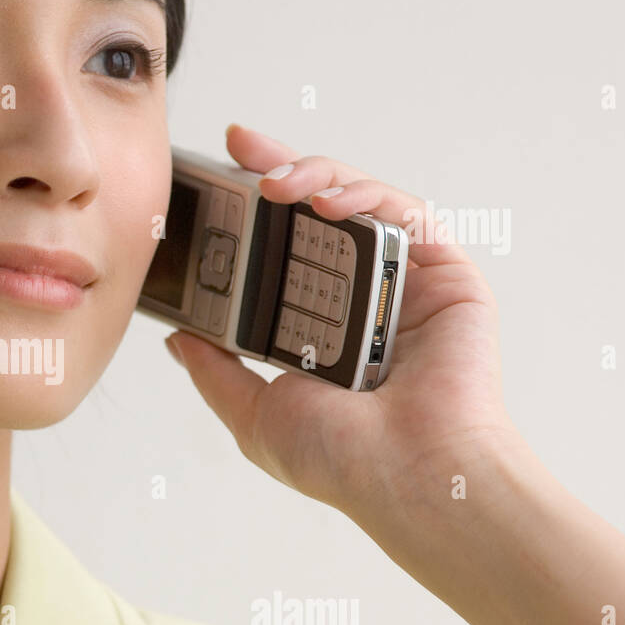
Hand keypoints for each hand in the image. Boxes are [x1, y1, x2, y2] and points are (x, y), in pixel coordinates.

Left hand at [165, 124, 522, 520]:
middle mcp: (360, 298)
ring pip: (359, 203)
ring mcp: (402, 283)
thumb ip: (215, 372)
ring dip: (314, 177)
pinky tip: (326, 202)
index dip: (249, 213)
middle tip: (238, 148)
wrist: (410, 477)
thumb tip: (178, 337)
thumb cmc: (342, 459)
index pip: (280, 251)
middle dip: (277, 169)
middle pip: (318, 214)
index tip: (213, 181)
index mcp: (317, 327)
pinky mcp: (445, 275)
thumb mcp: (254, 414)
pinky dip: (366, 196)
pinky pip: (405, 216)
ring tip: (273, 182)